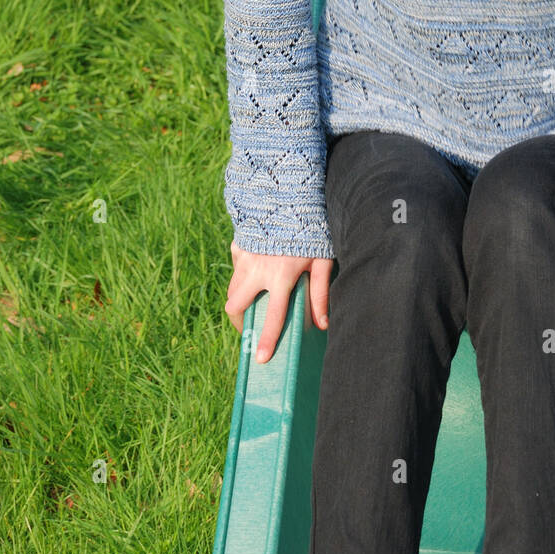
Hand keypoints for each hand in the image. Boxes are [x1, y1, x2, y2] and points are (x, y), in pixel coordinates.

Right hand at [225, 241, 333, 362]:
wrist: (289, 194)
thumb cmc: (311, 229)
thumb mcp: (322, 260)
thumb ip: (320, 292)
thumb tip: (323, 324)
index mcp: (280, 276)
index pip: (272, 316)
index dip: (266, 339)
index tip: (259, 359)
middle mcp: (257, 270)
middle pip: (235, 305)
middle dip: (239, 320)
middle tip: (250, 326)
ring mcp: (244, 257)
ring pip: (231, 288)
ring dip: (239, 299)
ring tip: (254, 302)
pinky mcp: (239, 244)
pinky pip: (236, 266)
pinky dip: (242, 273)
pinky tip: (256, 271)